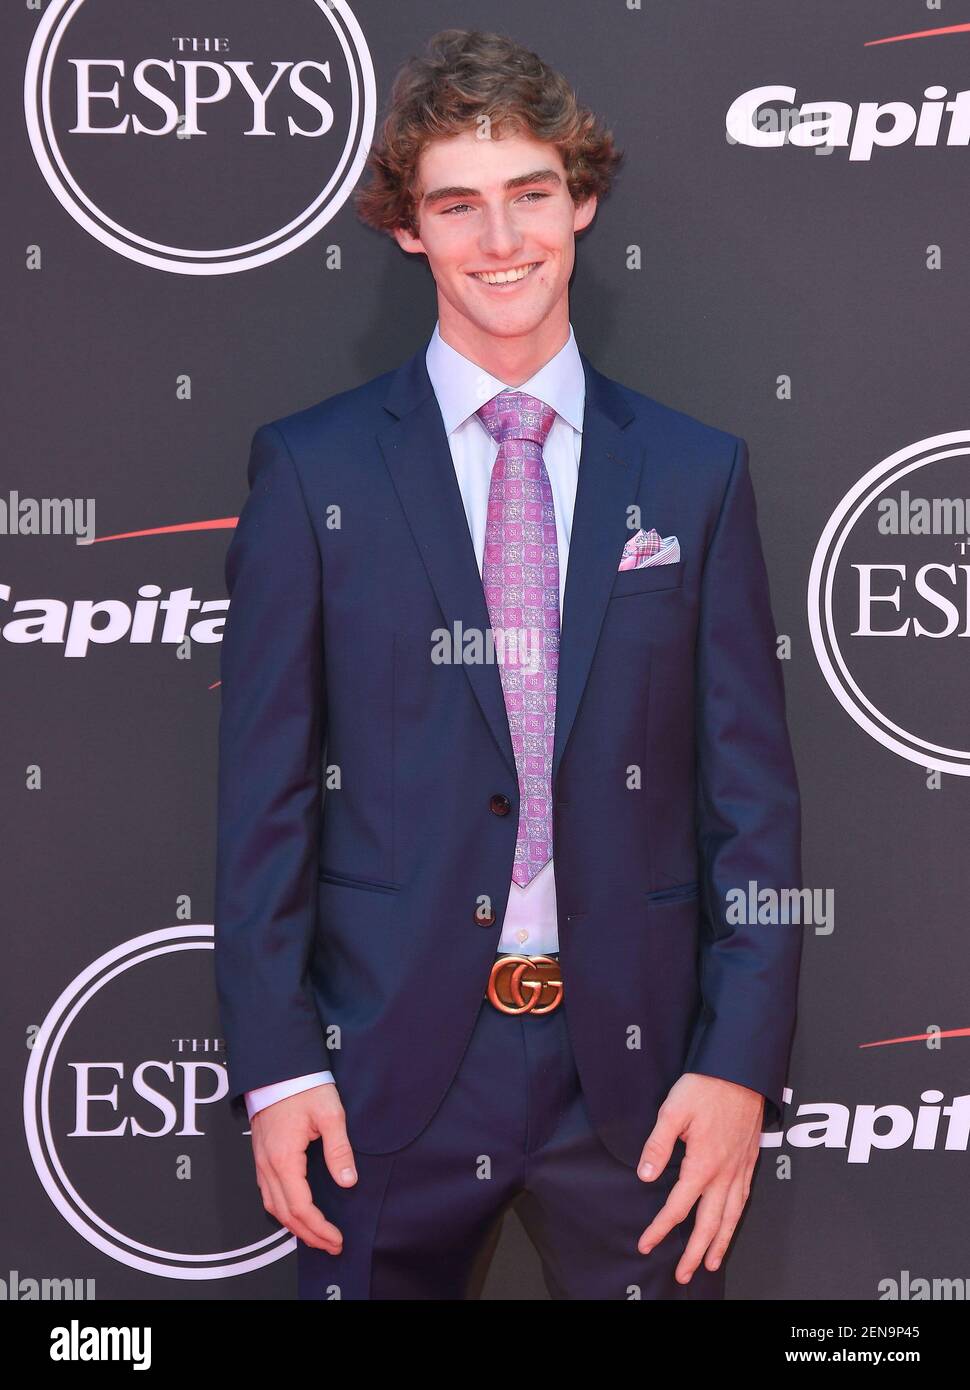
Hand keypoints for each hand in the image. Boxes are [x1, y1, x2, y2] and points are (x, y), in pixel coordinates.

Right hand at [250, 1083, 356, 1251]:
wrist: (279, 1068)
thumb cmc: (304, 1086)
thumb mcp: (330, 1113)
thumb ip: (339, 1149)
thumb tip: (348, 1180)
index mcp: (283, 1158)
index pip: (301, 1207)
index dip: (319, 1227)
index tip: (337, 1238)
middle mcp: (267, 1165)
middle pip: (285, 1214)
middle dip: (309, 1235)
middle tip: (332, 1245)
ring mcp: (261, 1162)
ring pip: (273, 1207)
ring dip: (295, 1227)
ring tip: (317, 1236)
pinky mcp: (262, 1156)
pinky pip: (269, 1193)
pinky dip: (284, 1211)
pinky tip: (297, 1213)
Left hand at [636, 1072, 763, 1283]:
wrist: (741, 1072)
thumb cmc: (706, 1087)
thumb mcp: (673, 1110)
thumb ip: (658, 1144)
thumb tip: (645, 1175)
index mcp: (702, 1164)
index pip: (677, 1207)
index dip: (660, 1228)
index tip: (646, 1244)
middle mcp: (724, 1174)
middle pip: (709, 1224)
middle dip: (695, 1253)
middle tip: (682, 1274)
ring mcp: (739, 1170)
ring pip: (731, 1217)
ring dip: (720, 1244)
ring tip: (711, 1264)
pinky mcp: (749, 1162)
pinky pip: (744, 1200)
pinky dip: (736, 1221)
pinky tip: (731, 1225)